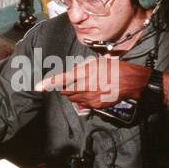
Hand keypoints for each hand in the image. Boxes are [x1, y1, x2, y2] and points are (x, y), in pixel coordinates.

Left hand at [36, 57, 151, 108]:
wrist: (131, 81)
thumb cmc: (115, 68)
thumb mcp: (97, 62)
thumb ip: (82, 69)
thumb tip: (74, 74)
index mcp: (84, 73)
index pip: (62, 79)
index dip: (49, 83)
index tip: (38, 86)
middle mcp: (85, 86)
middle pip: (65, 91)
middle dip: (63, 89)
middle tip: (66, 85)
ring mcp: (90, 97)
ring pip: (73, 98)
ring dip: (73, 94)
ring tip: (83, 87)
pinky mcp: (96, 105)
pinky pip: (84, 103)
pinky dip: (83, 99)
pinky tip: (92, 93)